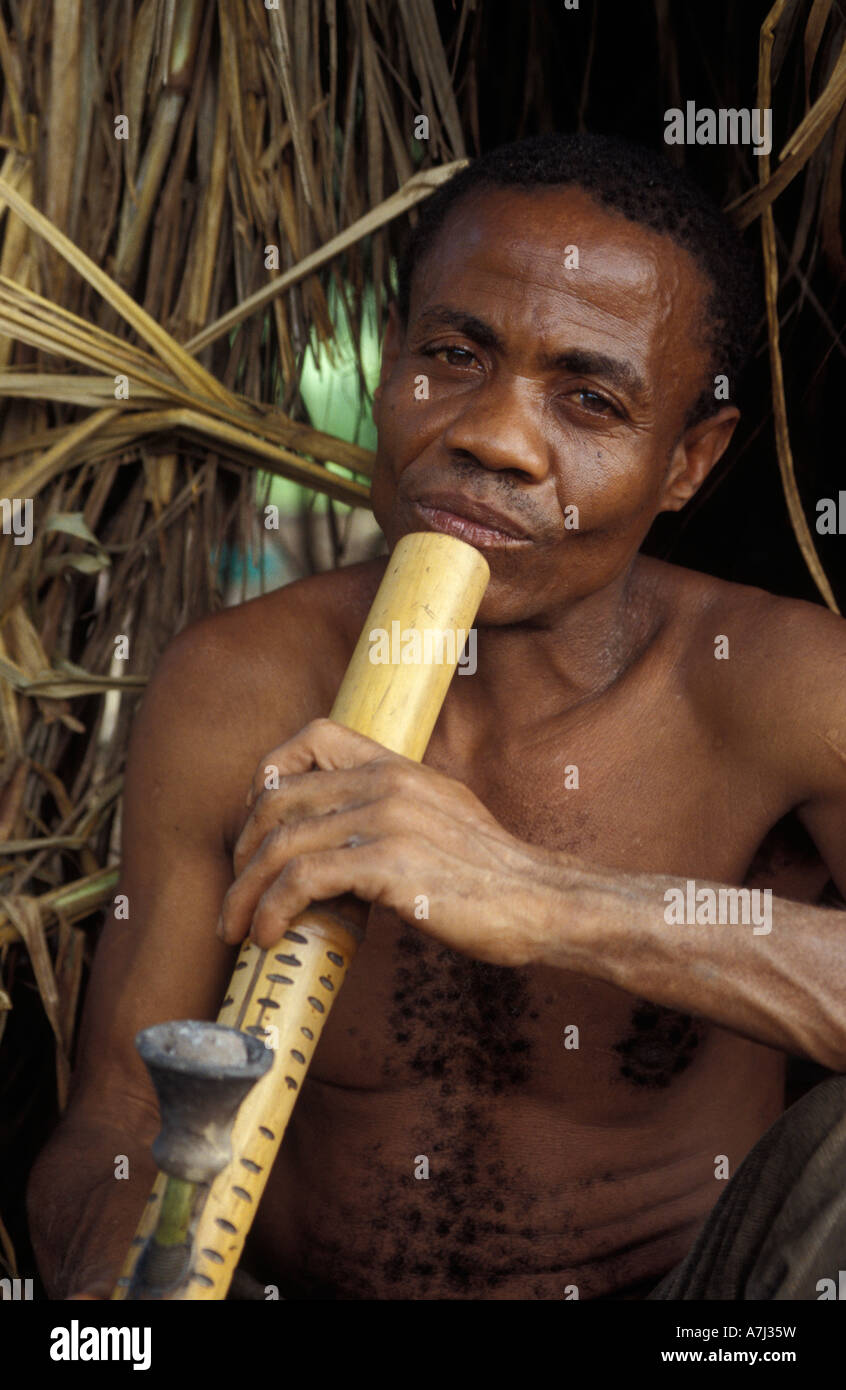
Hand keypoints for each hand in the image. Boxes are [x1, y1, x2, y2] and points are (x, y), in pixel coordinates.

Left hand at [218, 718, 567, 965]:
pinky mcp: (388, 864)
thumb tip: (338, 843)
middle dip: (243, 851)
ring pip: (280, 843)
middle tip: (236, 895)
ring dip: (245, 892)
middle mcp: (388, 781)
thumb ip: (390, 811)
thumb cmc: (490, 874)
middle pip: (278, 798)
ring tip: (238, 929)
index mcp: (398, 765)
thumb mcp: (440, 815)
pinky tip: (271, 935)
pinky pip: (302, 880)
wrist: (541, 902)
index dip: (269, 774)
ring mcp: (387, 819)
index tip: (258, 825)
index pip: (314, 735)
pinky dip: (273, 910)